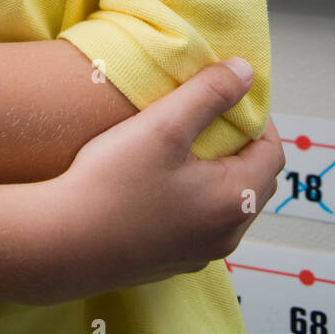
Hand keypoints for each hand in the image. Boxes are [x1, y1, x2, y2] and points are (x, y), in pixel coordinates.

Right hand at [37, 61, 284, 305]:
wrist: (60, 244)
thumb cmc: (111, 185)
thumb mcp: (164, 124)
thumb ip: (209, 93)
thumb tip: (244, 72)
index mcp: (236, 200)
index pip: (273, 152)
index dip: (256, 119)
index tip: (225, 98)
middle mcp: (227, 234)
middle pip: (255, 180)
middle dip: (238, 145)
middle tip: (205, 117)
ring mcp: (200, 253)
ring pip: (228, 203)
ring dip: (216, 172)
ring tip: (180, 145)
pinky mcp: (173, 261)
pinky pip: (200, 223)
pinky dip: (194, 197)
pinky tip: (157, 181)